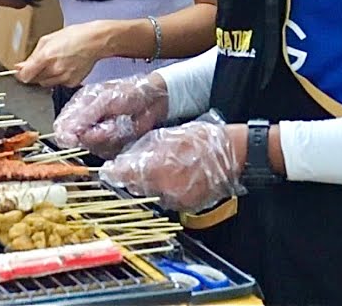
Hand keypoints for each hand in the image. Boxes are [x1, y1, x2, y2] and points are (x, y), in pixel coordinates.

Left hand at [13, 22, 112, 87]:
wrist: (94, 41)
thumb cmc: (74, 36)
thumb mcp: (48, 40)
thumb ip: (32, 55)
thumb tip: (20, 66)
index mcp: (46, 57)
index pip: (25, 76)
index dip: (21, 74)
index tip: (21, 71)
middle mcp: (54, 70)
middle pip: (35, 80)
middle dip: (35, 73)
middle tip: (43, 62)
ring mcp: (64, 78)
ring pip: (46, 83)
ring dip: (46, 76)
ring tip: (56, 63)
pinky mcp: (72, 83)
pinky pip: (58, 84)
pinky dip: (58, 78)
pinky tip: (65, 67)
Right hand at [52, 74, 168, 158]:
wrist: (152, 99)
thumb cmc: (128, 92)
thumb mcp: (105, 100)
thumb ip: (87, 115)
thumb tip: (69, 132)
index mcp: (78, 107)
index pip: (62, 126)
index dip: (66, 135)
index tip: (73, 139)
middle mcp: (85, 122)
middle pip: (77, 141)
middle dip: (93, 136)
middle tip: (109, 126)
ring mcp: (97, 134)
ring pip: (92, 148)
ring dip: (106, 139)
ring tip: (118, 125)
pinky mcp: (110, 144)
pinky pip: (106, 152)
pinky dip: (115, 144)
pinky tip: (123, 132)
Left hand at [99, 114, 244, 212]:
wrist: (234, 154)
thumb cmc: (203, 140)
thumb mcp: (168, 137)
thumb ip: (142, 151)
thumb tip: (121, 162)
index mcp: (158, 167)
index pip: (124, 176)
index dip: (113, 173)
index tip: (107, 172)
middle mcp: (165, 187)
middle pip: (136, 187)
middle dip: (131, 178)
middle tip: (131, 167)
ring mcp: (177, 199)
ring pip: (152, 194)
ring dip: (149, 185)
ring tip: (159, 169)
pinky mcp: (188, 206)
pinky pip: (168, 200)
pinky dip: (165, 191)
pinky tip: (173, 178)